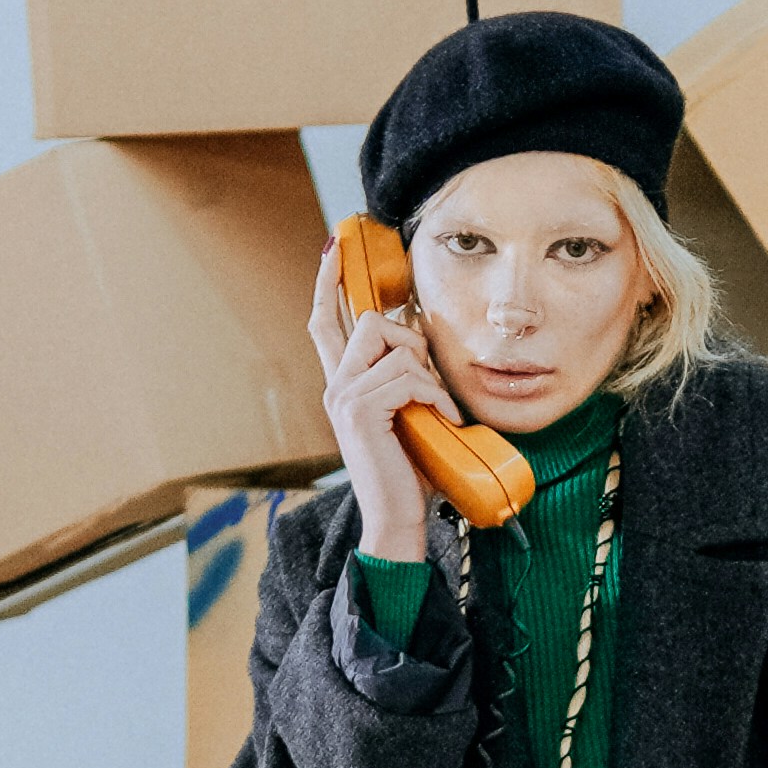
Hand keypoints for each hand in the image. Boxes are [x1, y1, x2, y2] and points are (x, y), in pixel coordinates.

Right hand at [311, 242, 458, 562]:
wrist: (399, 520)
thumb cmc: (412, 470)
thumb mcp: (409, 414)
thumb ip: (405, 377)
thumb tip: (418, 334)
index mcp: (342, 385)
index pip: (325, 321)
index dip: (328, 282)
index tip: (335, 247)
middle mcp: (335, 386)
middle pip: (369, 321)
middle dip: (411, 339)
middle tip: (428, 380)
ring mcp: (343, 397)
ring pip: (394, 347)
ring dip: (428, 375)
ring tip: (437, 408)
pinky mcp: (359, 410)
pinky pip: (407, 377)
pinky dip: (435, 396)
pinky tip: (442, 420)